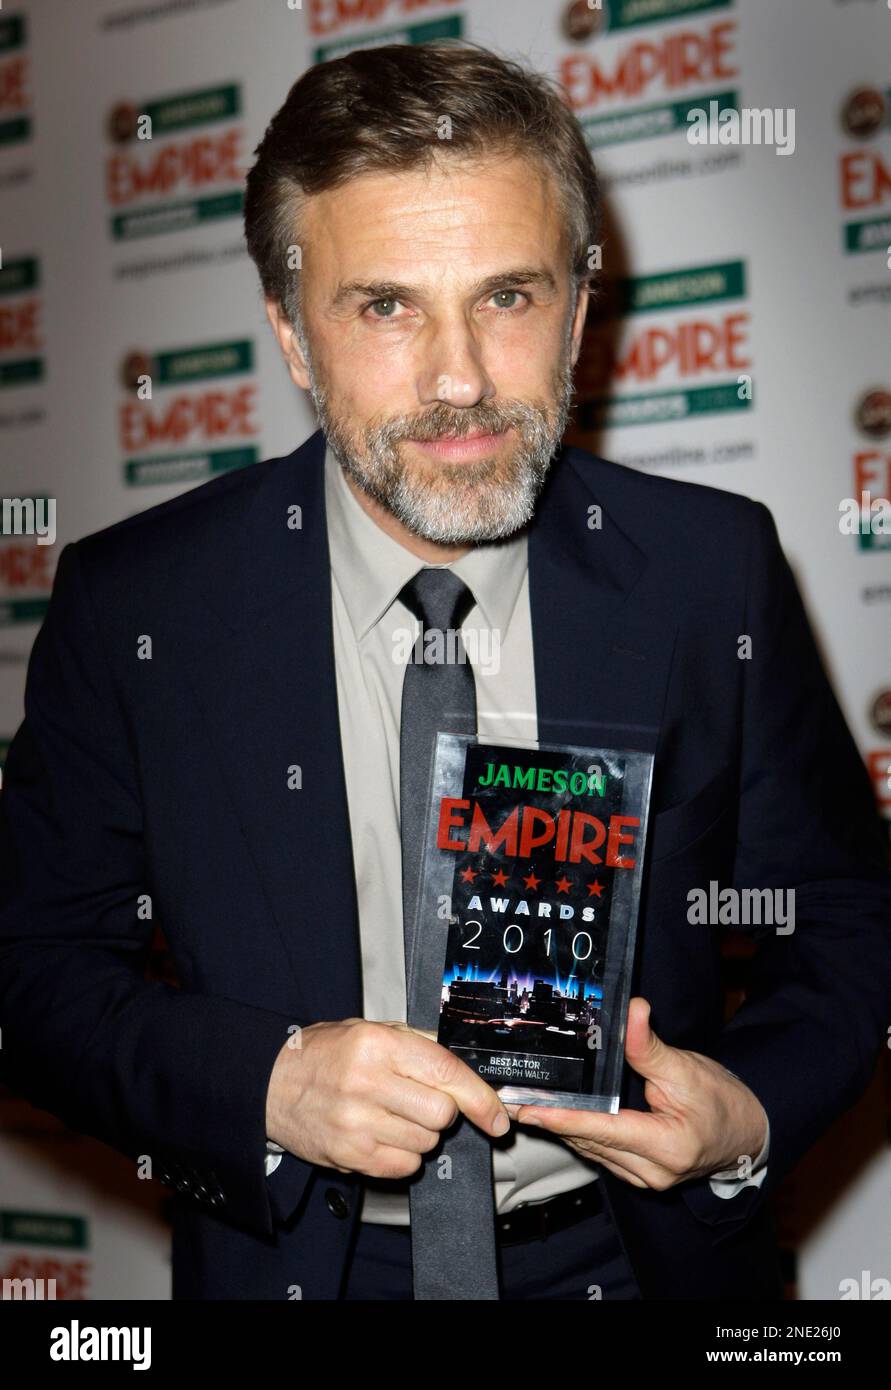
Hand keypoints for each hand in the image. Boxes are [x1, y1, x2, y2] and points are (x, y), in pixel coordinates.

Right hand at [265, 1018, 510, 1178]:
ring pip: (427, 1142)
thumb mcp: (369, 1030)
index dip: (480, 1098)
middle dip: (443, 1111)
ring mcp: (356, 1124)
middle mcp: (367, 1083)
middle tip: (419, 1100)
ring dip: (422, 1133)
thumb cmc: (323, 1055)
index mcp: (377, 1045)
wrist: (270, 1085)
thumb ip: (417, 1044)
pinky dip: (404, 1154)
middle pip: (442, 1115)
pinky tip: (382, 1134)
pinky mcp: (350, 1156)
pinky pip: (405, 1166)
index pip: (446, 1073)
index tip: (497, 1116)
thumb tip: (466, 1067)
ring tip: (392, 1114)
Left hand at [505, 997, 767, 1189]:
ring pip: (592, 1150)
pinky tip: (557, 1117)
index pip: (603, 1128)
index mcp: (666, 1147)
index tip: (529, 1110)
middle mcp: (652, 1172)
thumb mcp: (687, 1068)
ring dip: (560, 1128)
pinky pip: (601, 1154)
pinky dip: (579, 1134)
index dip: (562, 1118)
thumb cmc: (722, 1100)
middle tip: (512, 1100)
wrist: (748, 1133)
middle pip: (590, 1141)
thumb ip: (650, 1047)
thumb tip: (632, 1010)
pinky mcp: (640, 1175)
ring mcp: (645, 1179)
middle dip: (550, 1120)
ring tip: (524, 1105)